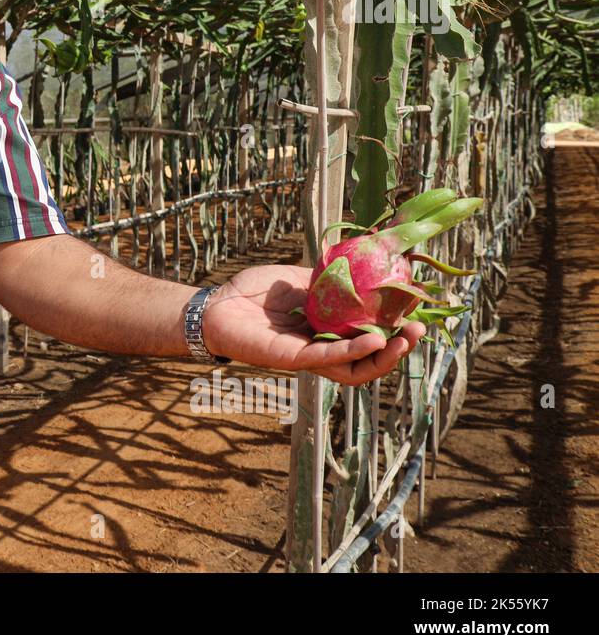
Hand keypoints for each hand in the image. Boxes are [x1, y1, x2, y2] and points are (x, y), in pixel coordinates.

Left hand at [201, 264, 425, 384]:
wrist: (215, 305)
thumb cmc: (251, 294)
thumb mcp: (299, 279)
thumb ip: (328, 279)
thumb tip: (361, 266)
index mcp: (326, 331)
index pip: (368, 337)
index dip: (393, 329)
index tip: (414, 312)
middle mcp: (321, 348)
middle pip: (369, 359)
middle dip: (399, 348)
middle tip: (419, 331)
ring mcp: (308, 357)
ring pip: (355, 368)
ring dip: (384, 357)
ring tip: (406, 340)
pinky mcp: (292, 359)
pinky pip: (328, 359)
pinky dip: (353, 351)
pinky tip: (375, 341)